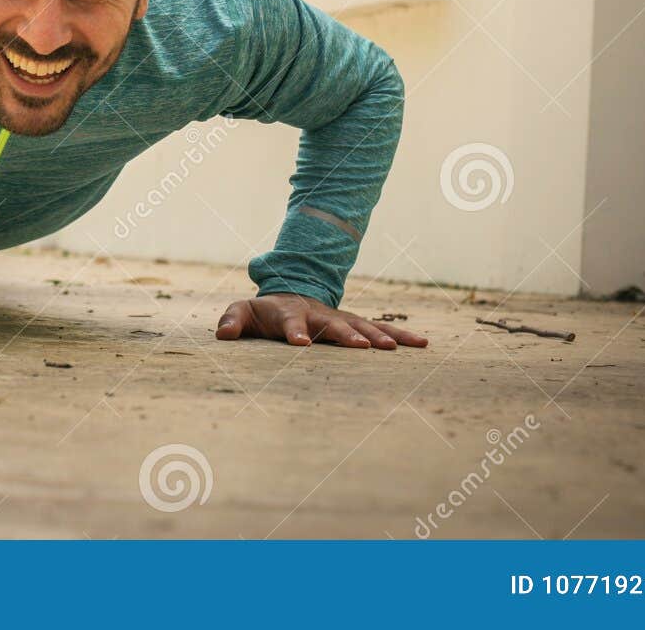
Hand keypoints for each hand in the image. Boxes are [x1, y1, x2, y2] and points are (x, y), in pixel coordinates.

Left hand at [216, 293, 426, 348]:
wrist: (290, 295)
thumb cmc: (263, 313)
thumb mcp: (242, 313)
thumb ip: (231, 320)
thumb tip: (222, 334)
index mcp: (289, 312)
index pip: (291, 322)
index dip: (295, 332)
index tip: (300, 344)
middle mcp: (319, 314)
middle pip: (332, 324)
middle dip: (345, 335)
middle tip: (360, 347)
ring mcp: (339, 318)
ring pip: (361, 326)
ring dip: (376, 337)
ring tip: (393, 349)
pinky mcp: (356, 325)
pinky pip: (381, 330)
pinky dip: (400, 336)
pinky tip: (422, 345)